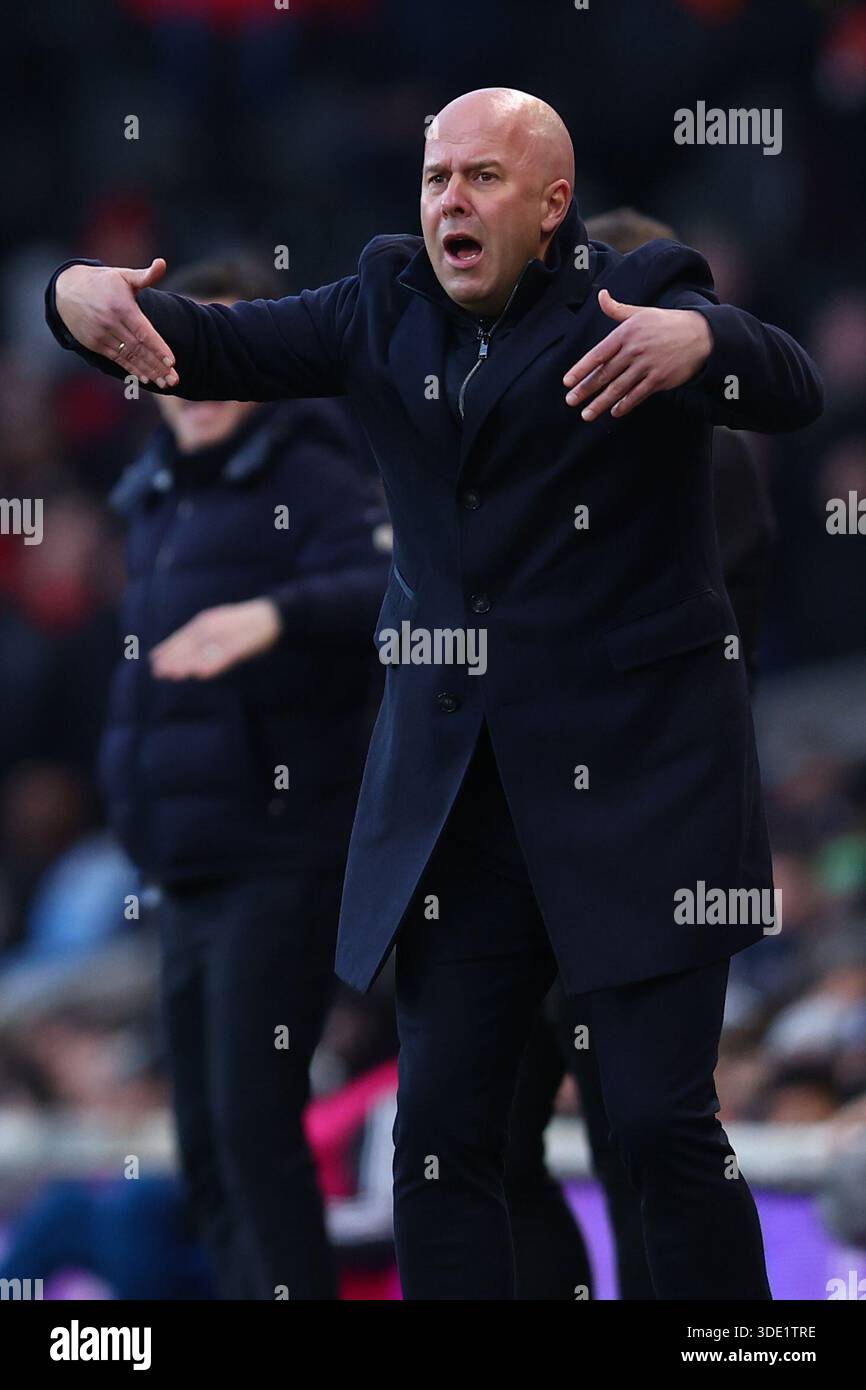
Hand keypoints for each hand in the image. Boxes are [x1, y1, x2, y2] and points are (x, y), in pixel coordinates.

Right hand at [55, 259, 179, 387]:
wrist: (66, 290)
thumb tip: (162, 263)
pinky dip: (132, 369)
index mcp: (121, 307)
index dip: (158, 348)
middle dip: (157, 366)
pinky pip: (117, 360)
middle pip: (139, 349)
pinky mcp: (95, 344)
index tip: (172, 361)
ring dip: (148, 371)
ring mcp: (101, 335)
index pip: (143, 332)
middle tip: (174, 380)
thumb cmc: (103, 282)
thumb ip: (145, 275)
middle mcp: (111, 323)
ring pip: (129, 357)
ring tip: (165, 383)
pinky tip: (146, 378)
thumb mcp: (123, 275)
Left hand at [149, 599, 282, 679]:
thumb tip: (190, 652)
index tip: (154, 660)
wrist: (273, 616)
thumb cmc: (245, 624)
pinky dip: (212, 664)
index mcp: (206, 621)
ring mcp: (227, 634)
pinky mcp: (241, 643)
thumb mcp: (221, 625)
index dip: (168, 648)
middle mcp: (213, 625)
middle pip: (189, 644)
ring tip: (173, 675)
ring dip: (187, 663)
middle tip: (158, 672)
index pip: (183, 636)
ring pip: (203, 650)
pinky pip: (224, 656)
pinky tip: (201, 674)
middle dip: (173, 658)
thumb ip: (205, 636)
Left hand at [563, 288, 712, 419]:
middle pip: (605, 374)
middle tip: (571, 401)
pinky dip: (625, 405)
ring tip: (586, 414)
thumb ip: (617, 310)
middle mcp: (634, 350)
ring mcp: (647, 366)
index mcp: (626, 333)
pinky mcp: (659, 379)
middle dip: (585, 389)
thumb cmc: (666, 323)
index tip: (567, 382)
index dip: (581, 369)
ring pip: (618, 388)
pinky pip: (637, 395)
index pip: (598, 354)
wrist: (699, 335)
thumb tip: (601, 295)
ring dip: (600, 403)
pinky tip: (614, 412)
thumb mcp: (641, 313)